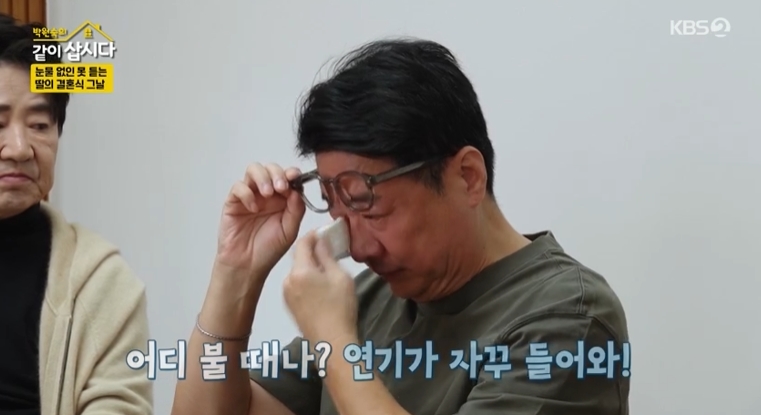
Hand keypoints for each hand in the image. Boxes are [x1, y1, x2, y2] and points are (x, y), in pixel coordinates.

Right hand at [215, 163, 305, 278]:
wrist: (247, 266)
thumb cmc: (268, 250)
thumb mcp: (289, 231)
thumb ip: (296, 210)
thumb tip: (298, 190)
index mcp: (283, 199)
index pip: (288, 177)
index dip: (292, 173)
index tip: (295, 177)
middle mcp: (267, 194)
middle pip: (271, 168)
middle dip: (277, 173)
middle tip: (281, 187)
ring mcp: (250, 196)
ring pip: (253, 170)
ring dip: (262, 177)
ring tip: (267, 193)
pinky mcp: (233, 202)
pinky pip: (238, 187)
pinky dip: (246, 193)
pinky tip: (253, 207)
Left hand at [283, 231, 357, 343]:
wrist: (331, 342)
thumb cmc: (340, 308)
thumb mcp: (340, 276)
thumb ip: (328, 256)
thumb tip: (321, 241)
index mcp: (300, 271)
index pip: (302, 243)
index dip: (313, 235)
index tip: (325, 233)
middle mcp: (287, 280)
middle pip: (299, 258)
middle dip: (313, 252)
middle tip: (330, 251)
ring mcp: (286, 294)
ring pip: (298, 272)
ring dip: (310, 268)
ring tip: (328, 272)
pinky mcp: (289, 305)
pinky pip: (297, 285)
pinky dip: (306, 280)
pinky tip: (320, 288)